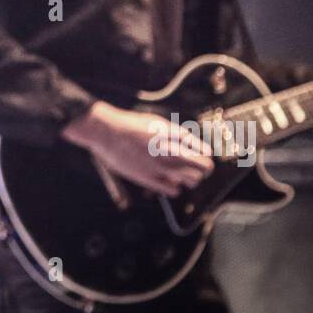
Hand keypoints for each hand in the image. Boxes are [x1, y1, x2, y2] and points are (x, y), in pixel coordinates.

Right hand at [62, 101, 213, 197]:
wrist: (107, 132)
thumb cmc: (130, 125)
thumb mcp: (157, 123)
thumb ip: (175, 134)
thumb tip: (190, 145)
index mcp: (173, 136)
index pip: (203, 152)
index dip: (206, 156)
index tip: (203, 157)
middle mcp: (170, 151)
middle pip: (202, 167)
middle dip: (204, 169)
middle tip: (199, 169)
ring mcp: (160, 166)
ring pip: (190, 180)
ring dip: (190, 179)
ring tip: (182, 175)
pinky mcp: (148, 178)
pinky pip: (172, 190)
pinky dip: (174, 188)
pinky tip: (168, 182)